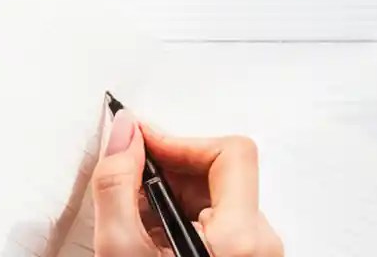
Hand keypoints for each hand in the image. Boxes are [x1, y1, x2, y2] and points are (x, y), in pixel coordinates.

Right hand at [91, 110, 282, 256]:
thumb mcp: (120, 250)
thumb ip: (116, 185)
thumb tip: (123, 133)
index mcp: (240, 237)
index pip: (230, 151)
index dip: (180, 142)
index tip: (143, 143)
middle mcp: (260, 242)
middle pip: (220, 171)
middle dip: (171, 169)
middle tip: (132, 181)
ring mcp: (256, 253)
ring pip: (217, 195)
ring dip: (173, 194)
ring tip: (139, 216)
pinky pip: (219, 218)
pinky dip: (183, 216)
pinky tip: (154, 236)